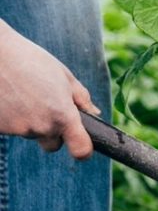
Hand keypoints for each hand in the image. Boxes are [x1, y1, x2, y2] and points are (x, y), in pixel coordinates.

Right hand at [0, 21, 99, 159]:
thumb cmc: (31, 60)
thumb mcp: (63, 75)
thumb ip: (82, 98)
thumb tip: (94, 113)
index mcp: (64, 115)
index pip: (81, 150)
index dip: (83, 150)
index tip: (81, 144)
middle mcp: (43, 127)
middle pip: (53, 144)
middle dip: (53, 132)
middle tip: (44, 105)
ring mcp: (20, 130)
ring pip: (32, 134)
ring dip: (31, 121)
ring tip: (24, 94)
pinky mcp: (2, 128)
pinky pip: (13, 129)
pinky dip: (13, 118)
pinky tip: (10, 97)